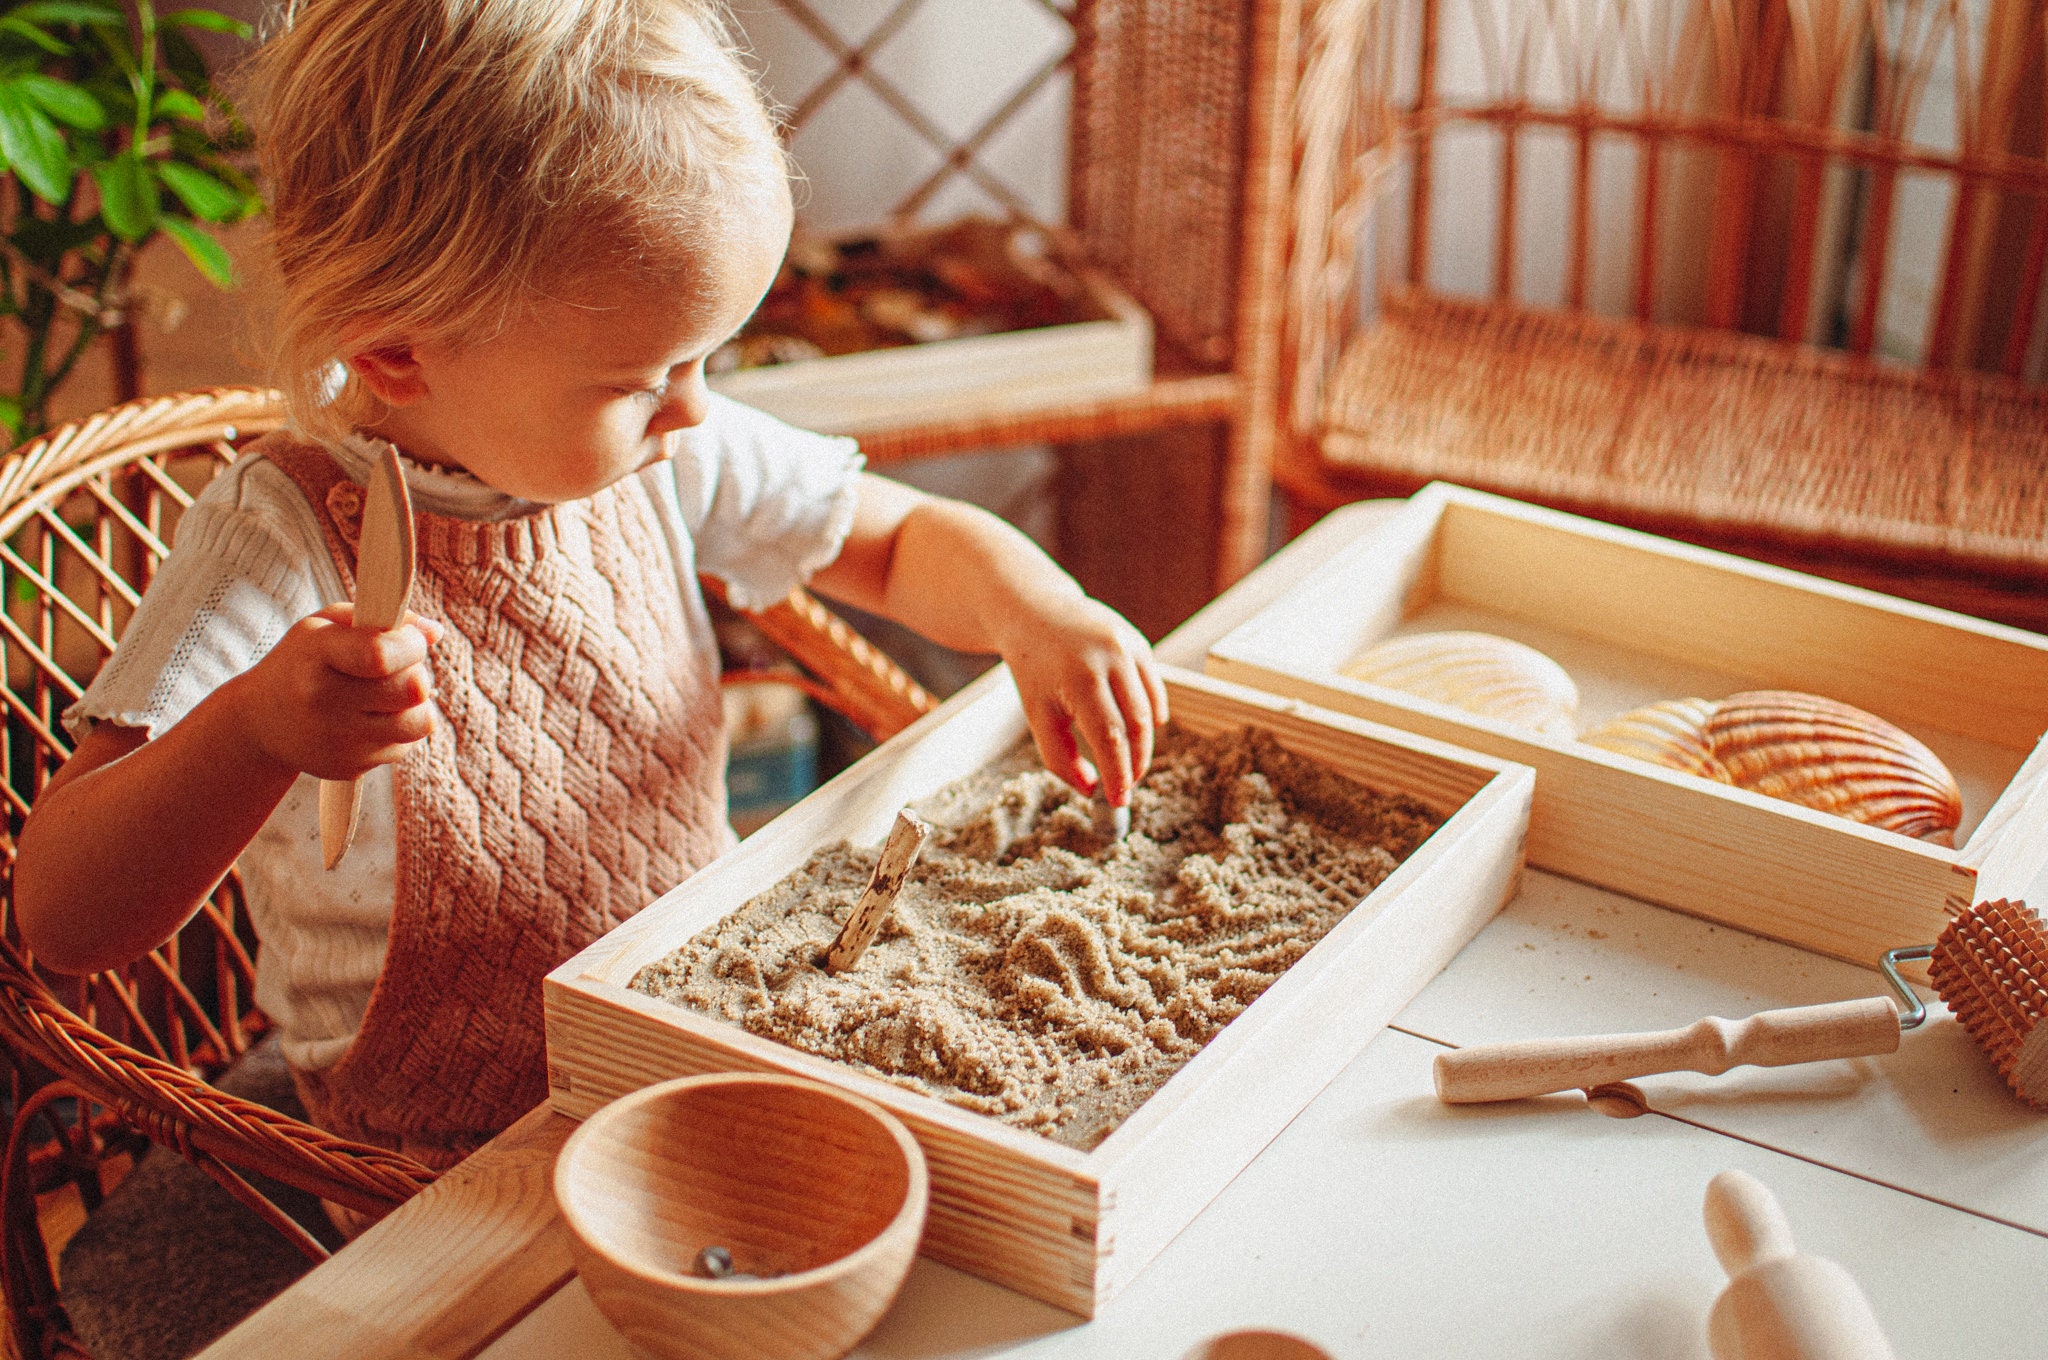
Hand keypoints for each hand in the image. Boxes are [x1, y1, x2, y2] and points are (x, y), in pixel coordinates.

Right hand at [227, 603, 443, 780]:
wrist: (260, 722)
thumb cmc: (303, 662)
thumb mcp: (327, 626)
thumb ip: (382, 617)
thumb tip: (434, 632)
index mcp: (317, 655)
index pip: (380, 655)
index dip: (411, 646)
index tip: (411, 642)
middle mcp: (323, 701)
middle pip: (410, 690)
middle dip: (417, 673)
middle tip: (400, 668)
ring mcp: (336, 740)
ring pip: (418, 723)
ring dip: (416, 706)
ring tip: (391, 694)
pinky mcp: (349, 768)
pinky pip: (403, 747)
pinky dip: (398, 730)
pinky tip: (371, 718)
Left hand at [999, 593, 1167, 806]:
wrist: (1036, 611)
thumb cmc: (1034, 667)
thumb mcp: (1037, 714)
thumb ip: (1059, 757)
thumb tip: (1090, 790)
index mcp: (1079, 677)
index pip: (1109, 737)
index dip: (1118, 773)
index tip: (1118, 800)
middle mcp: (1110, 658)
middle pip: (1135, 725)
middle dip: (1135, 763)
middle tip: (1126, 786)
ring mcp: (1129, 647)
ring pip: (1149, 710)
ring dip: (1143, 744)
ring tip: (1129, 763)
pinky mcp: (1140, 643)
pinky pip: (1154, 690)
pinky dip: (1151, 715)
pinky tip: (1138, 731)